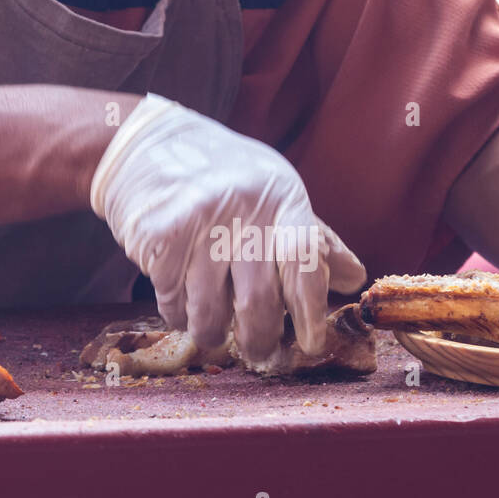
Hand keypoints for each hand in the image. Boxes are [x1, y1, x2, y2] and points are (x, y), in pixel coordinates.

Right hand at [90, 94, 365, 361]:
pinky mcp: (159, 237)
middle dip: (259, 339)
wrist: (145, 144)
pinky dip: (178, 314)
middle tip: (259, 353)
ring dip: (212, 334)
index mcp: (281, 196)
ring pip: (210, 312)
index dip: (309, 310)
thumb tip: (354, 279)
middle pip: (258, 300)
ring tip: (213, 333)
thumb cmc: (223, 176)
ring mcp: (198, 222)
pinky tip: (181, 302)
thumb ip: (314, 238)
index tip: (311, 344)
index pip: (304, 260)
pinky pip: (172, 302)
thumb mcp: (275, 192)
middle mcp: (243, 207)